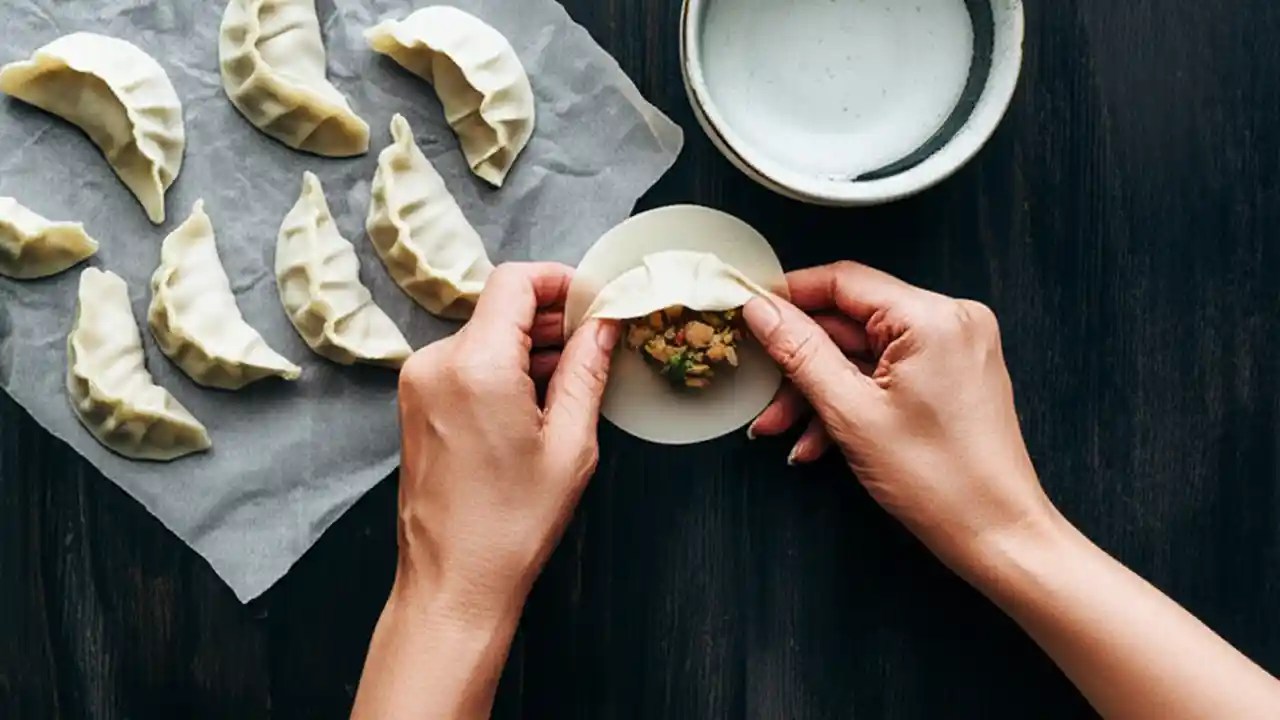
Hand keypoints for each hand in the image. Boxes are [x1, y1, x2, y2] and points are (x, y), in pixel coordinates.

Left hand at [395, 261, 619, 622]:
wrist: (452, 582)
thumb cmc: (511, 524)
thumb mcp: (569, 444)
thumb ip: (587, 371)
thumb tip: (604, 325)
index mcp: (476, 365)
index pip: (515, 281)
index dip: (559, 281)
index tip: (592, 299)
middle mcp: (437, 363)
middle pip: (499, 307)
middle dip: (550, 316)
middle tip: (595, 341)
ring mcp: (419, 383)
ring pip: (484, 335)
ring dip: (527, 345)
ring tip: (571, 379)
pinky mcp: (415, 404)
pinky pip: (465, 363)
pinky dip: (502, 367)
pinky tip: (536, 400)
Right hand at [744, 261, 1054, 572]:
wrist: (998, 535)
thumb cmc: (939, 480)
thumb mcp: (850, 412)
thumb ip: (800, 352)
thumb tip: (761, 310)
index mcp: (932, 317)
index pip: (843, 281)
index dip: (789, 296)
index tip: (749, 313)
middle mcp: (950, 321)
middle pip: (850, 322)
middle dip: (800, 363)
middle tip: (760, 391)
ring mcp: (954, 349)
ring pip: (863, 354)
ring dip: (818, 391)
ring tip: (781, 430)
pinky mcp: (951, 377)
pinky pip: (886, 374)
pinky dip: (851, 401)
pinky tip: (818, 441)